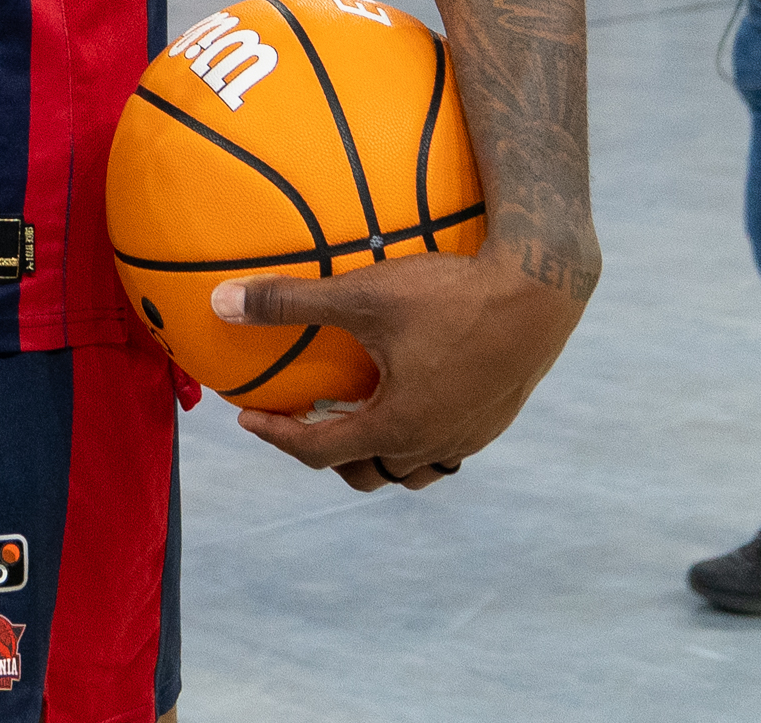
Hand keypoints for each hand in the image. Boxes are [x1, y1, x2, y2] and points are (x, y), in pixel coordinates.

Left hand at [212, 247, 585, 491]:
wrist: (539, 289)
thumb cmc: (448, 294)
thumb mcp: (360, 295)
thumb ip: (288, 302)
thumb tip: (220, 302)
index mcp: (398, 426)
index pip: (320, 451)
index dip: (275, 437)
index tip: (245, 419)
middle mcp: (435, 443)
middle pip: (364, 472)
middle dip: (323, 452)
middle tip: (296, 417)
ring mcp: (470, 436)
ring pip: (409, 468)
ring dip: (373, 452)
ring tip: (348, 415)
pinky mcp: (493, 419)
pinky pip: (442, 448)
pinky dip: (410, 437)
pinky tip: (402, 396)